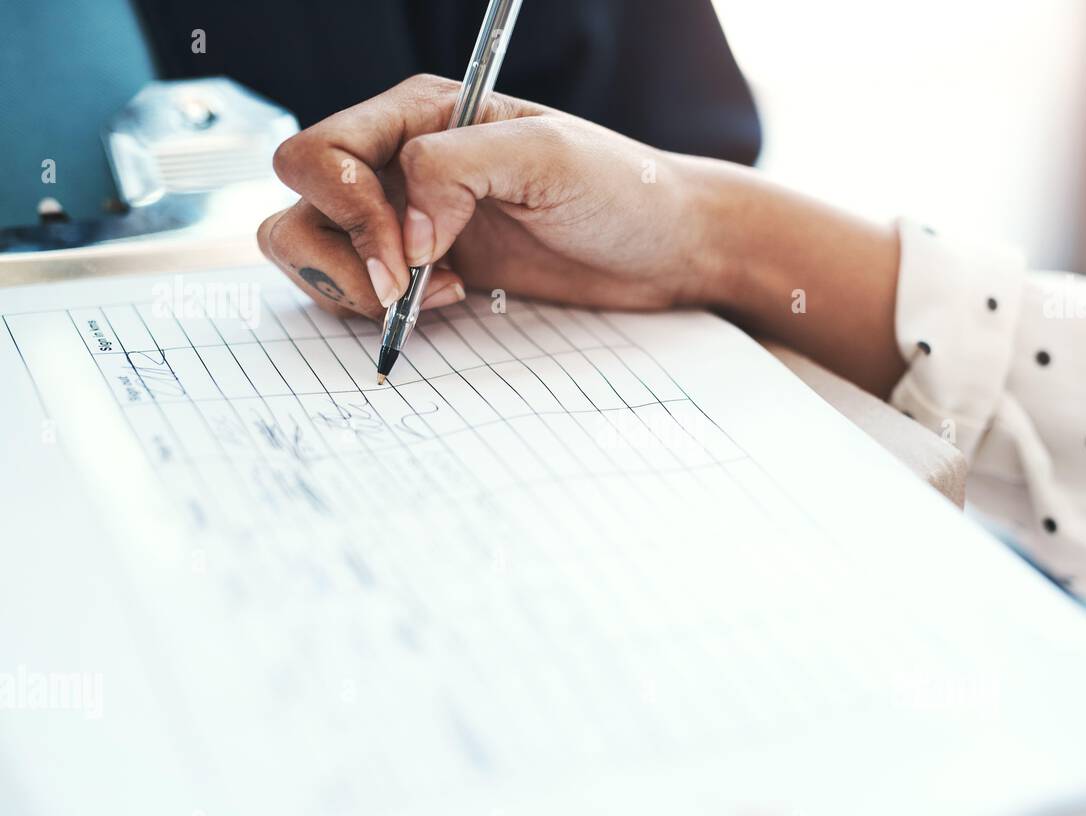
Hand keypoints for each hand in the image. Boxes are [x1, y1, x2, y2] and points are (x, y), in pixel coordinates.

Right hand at [258, 74, 707, 320]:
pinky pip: (353, 291)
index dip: (349, 211)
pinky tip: (449, 301)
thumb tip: (399, 231)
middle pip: (299, 203)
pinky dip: (379, 309)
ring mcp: (407, 221)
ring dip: (353, 287)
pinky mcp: (423, 271)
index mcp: (418, 116)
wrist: (665, 250)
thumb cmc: (621, 189)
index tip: (407, 257)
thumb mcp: (546, 155)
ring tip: (431, 294)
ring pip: (309, 250)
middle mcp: (400, 163)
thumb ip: (455, 170)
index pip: (321, 154)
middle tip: (406, 284)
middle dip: (339, 256)